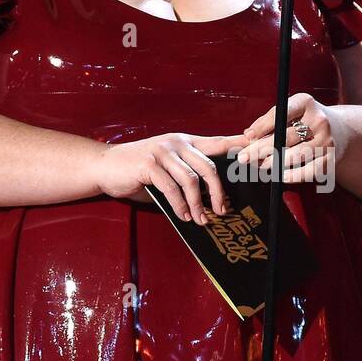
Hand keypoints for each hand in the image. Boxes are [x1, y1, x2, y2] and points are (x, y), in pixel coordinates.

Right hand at [97, 132, 240, 222]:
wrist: (106, 166)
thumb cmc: (139, 170)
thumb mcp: (166, 168)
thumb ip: (186, 175)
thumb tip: (212, 198)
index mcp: (184, 142)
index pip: (217, 141)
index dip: (237, 145)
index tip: (255, 151)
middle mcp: (176, 143)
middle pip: (209, 167)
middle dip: (218, 192)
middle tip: (223, 210)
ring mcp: (162, 152)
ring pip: (191, 180)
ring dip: (199, 204)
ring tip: (202, 219)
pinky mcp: (149, 165)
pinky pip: (171, 188)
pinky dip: (180, 205)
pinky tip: (184, 215)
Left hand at [233, 92, 343, 183]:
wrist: (342, 131)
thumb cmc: (305, 121)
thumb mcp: (291, 113)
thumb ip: (268, 121)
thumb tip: (247, 135)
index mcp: (305, 102)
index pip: (281, 113)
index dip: (262, 126)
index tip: (247, 137)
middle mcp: (319, 120)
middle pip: (285, 137)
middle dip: (260, 149)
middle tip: (244, 158)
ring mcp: (326, 140)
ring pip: (294, 156)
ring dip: (273, 163)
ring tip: (260, 165)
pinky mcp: (330, 159)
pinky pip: (307, 171)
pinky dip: (292, 175)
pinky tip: (280, 176)